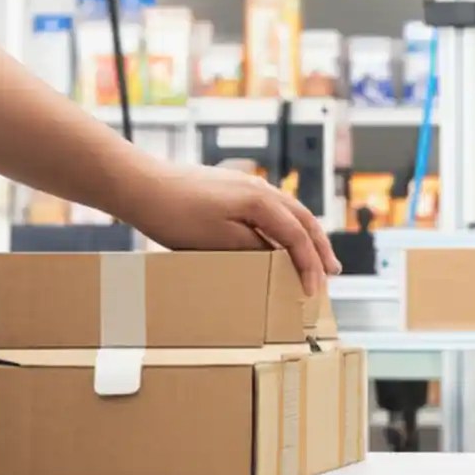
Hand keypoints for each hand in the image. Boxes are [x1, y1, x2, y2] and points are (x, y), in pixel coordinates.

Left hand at [121, 162, 340, 294]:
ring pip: (290, 211)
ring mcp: (247, 184)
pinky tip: (281, 235)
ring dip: (306, 235)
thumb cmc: (175, 214)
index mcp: (261, 201)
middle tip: (333, 270)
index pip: (298, 237)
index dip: (310, 265)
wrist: (141, 184)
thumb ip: (255, 248)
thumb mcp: (218, 241)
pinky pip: (273, 207)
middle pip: (303, 220)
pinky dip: (287, 225)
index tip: (315, 289)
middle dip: (320, 247)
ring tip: (315, 255)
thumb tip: (277, 256)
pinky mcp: (233, 187)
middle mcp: (260, 188)